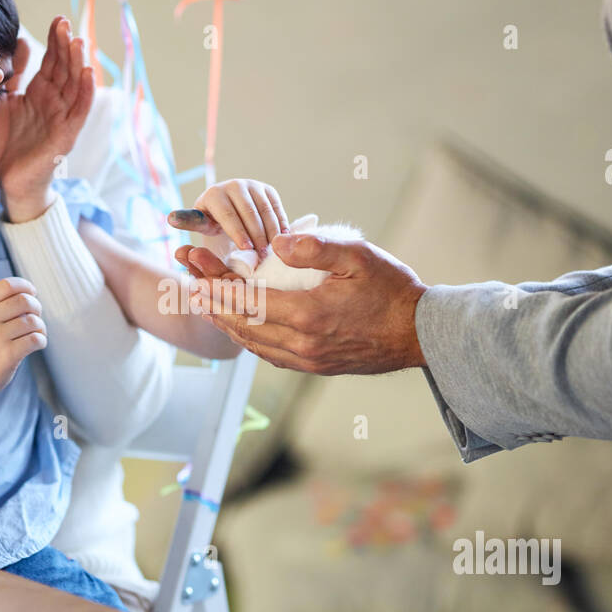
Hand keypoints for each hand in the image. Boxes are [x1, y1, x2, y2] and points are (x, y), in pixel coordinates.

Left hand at [0, 17, 93, 221]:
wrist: (10, 183)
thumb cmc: (5, 147)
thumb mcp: (0, 105)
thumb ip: (6, 79)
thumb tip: (10, 46)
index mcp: (39, 95)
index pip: (51, 62)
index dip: (55, 41)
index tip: (57, 19)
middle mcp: (54, 103)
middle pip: (64, 68)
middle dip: (66, 45)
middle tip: (65, 23)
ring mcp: (62, 118)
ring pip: (75, 85)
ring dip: (78, 63)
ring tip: (78, 41)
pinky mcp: (67, 134)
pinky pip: (79, 109)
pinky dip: (86, 91)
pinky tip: (88, 72)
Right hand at [0, 278, 46, 395]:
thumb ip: (0, 304)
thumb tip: (30, 293)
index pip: (7, 285)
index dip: (25, 286)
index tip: (32, 293)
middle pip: (24, 300)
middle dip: (36, 307)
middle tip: (35, 316)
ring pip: (32, 321)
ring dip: (41, 327)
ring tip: (36, 333)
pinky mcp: (8, 354)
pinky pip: (36, 339)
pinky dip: (42, 340)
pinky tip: (37, 344)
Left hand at [167, 179, 289, 254]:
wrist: (230, 208)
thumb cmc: (213, 222)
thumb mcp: (201, 224)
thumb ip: (190, 223)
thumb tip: (171, 218)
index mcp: (214, 194)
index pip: (228, 215)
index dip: (238, 233)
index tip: (246, 250)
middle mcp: (233, 185)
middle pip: (249, 212)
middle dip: (256, 235)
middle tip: (262, 256)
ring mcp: (252, 185)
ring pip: (265, 210)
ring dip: (270, 231)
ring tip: (272, 251)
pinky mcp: (268, 190)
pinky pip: (277, 208)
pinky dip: (281, 224)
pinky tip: (282, 241)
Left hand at [182, 233, 428, 374]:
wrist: (421, 333)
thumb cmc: (392, 290)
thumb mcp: (358, 256)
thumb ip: (315, 247)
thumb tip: (276, 243)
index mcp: (308, 316)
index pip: (248, 301)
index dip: (218, 285)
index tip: (195, 270)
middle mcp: (302, 345)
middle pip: (242, 324)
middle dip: (213, 301)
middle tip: (190, 282)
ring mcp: (308, 361)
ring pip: (252, 343)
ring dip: (226, 322)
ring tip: (206, 303)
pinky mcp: (315, 367)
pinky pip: (269, 354)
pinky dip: (248, 338)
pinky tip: (241, 326)